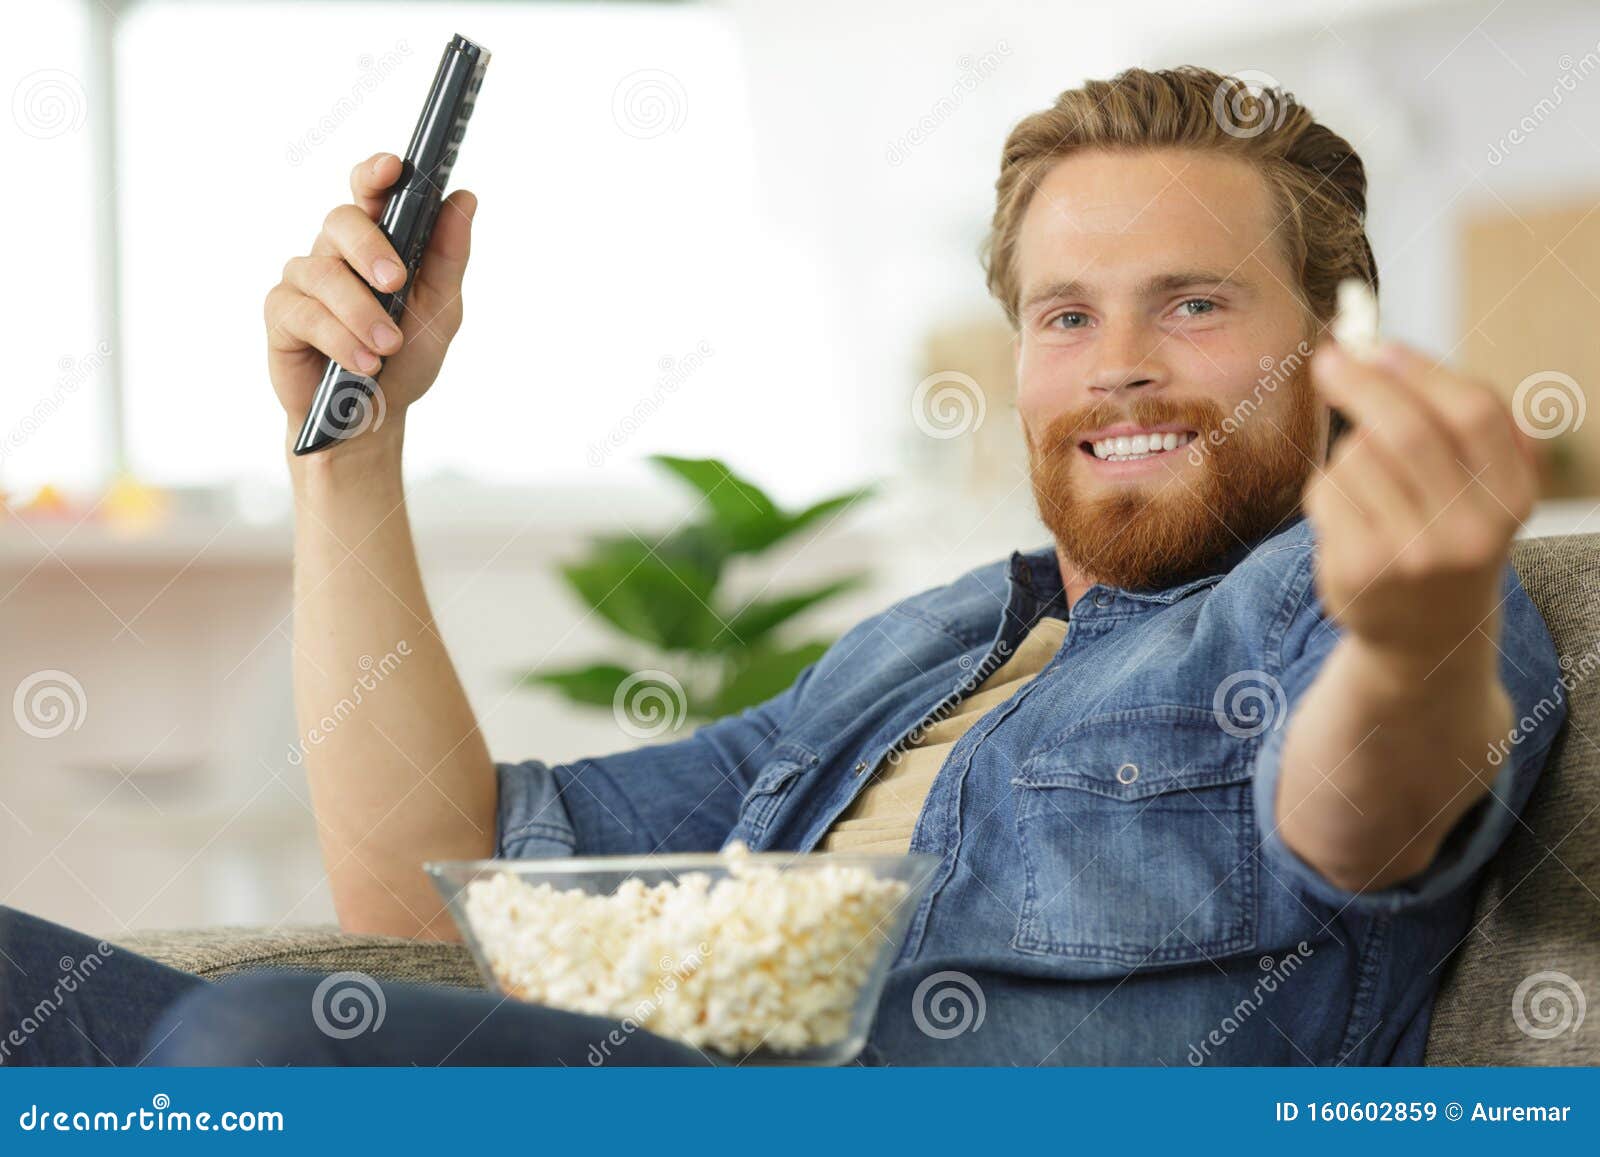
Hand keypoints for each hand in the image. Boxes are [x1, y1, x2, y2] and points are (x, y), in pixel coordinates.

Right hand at [263, 152, 476, 441]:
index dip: (376, 172)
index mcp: (376, 241)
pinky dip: (340, 339)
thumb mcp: (440, 311)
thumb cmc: (403, 359)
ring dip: (362, 312)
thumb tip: (465, 199)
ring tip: (387, 348)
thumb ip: (448, 256)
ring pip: (324, 272)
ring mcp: (304, 281)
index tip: (393, 167)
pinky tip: (363, 365)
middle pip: (341, 220)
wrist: (371, 419)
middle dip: (371, 248)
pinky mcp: (282, 315)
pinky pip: (305, 313)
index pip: (370, 192)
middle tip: (397, 283)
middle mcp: (336, 253)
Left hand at [1301, 339, 1539, 667]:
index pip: (1474, 413)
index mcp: (1512, 498)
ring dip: (1348, 454)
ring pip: (1356, 458)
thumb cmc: (1447, 533)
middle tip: (1327, 359)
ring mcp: (1412, 556)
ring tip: (1368, 489)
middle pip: (1406, 431)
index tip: (1380, 346)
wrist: (1426, 635)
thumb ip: (1452, 423)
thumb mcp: (1478, 487)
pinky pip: (1325, 493)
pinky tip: (1347, 519)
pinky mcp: (1360, 572)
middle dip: (1360, 384)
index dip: (1422, 370)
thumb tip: (1375, 348)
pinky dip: (1326, 489)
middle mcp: (1469, 531)